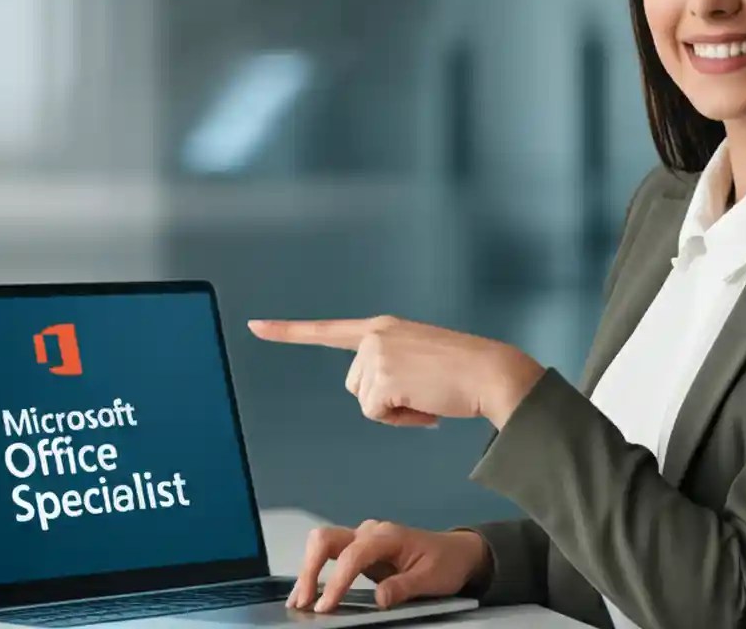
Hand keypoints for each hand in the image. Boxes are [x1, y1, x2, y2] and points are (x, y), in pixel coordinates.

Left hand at [248, 315, 544, 428]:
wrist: (491, 372)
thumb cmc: (463, 372)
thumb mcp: (420, 359)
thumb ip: (391, 366)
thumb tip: (377, 397)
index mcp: (382, 327)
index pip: (327, 329)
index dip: (288, 331)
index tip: (254, 326)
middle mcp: (375, 335)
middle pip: (355, 386)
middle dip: (384, 399)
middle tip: (421, 392)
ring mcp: (377, 354)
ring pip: (365, 402)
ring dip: (395, 410)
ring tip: (427, 395)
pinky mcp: (383, 376)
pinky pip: (377, 414)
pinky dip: (401, 419)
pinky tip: (425, 405)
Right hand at [287, 520, 490, 611]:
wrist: (457, 552)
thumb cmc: (446, 563)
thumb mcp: (432, 579)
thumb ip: (404, 587)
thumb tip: (379, 598)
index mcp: (388, 537)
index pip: (353, 556)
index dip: (337, 581)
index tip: (326, 607)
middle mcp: (370, 532)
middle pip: (327, 539)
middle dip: (309, 568)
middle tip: (303, 601)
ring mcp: (362, 538)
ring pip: (323, 545)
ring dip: (307, 571)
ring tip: (297, 602)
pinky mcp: (359, 550)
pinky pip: (330, 556)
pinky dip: (315, 572)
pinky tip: (308, 593)